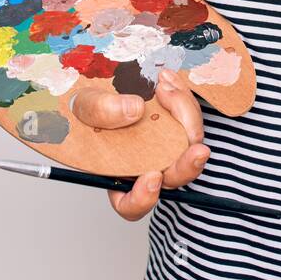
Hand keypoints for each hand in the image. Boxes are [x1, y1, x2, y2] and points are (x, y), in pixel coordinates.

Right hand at [70, 66, 209, 220]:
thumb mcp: (82, 103)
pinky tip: (166, 79)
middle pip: (172, 178)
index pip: (131, 204)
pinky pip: (187, 117)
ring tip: (164, 86)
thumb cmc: (84, 98)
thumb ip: (101, 110)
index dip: (142, 198)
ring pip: (186, 143)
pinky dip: (181, 97)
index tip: (150, 178)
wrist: (97, 75)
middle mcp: (144, 164)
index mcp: (115, 174)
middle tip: (198, 151)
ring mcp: (163, 143)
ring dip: (184, 115)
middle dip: (188, 167)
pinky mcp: (176, 120)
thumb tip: (135, 109)